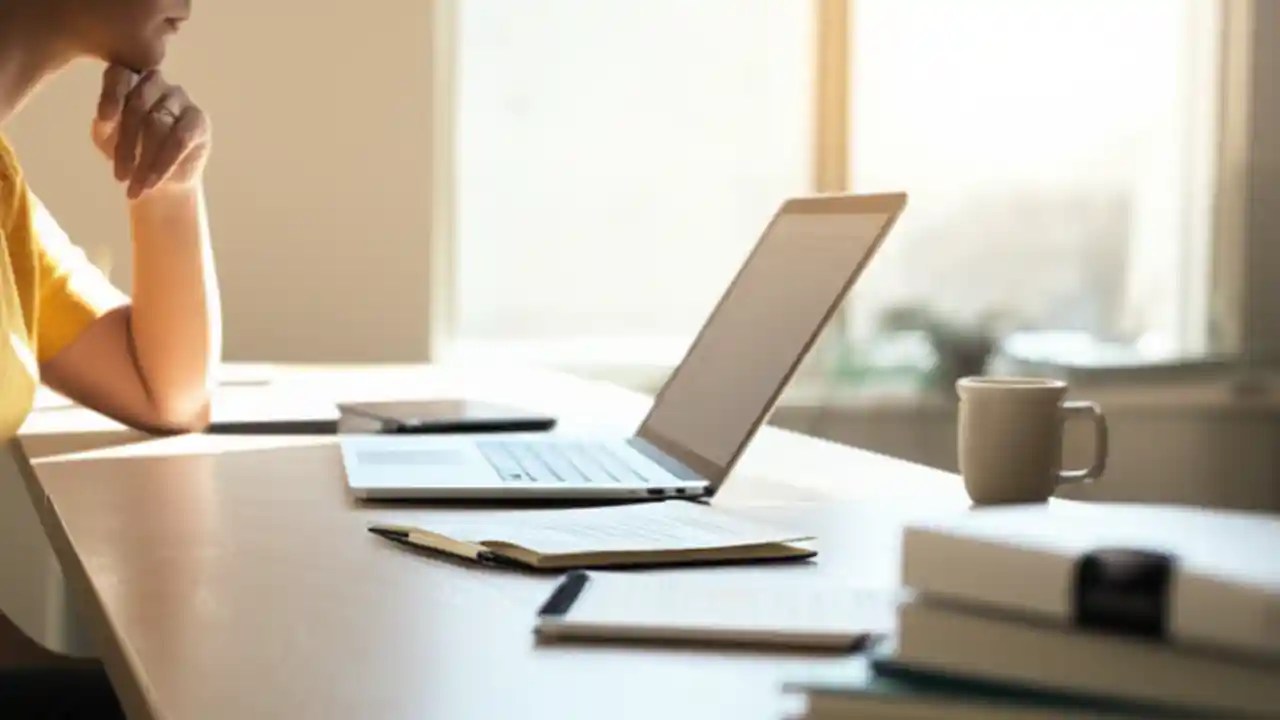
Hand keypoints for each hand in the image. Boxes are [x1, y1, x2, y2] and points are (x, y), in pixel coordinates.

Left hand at [91, 65, 211, 200]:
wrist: (159, 179)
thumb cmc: (129, 151)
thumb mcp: (107, 139)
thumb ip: (103, 125)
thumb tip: (105, 120)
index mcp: (129, 80)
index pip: (119, 75)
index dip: (111, 95)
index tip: (104, 120)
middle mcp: (155, 83)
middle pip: (138, 103)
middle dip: (126, 142)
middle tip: (119, 177)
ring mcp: (180, 99)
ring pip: (158, 123)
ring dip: (145, 159)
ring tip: (135, 186)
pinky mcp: (199, 120)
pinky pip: (180, 140)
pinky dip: (164, 163)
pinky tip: (152, 182)